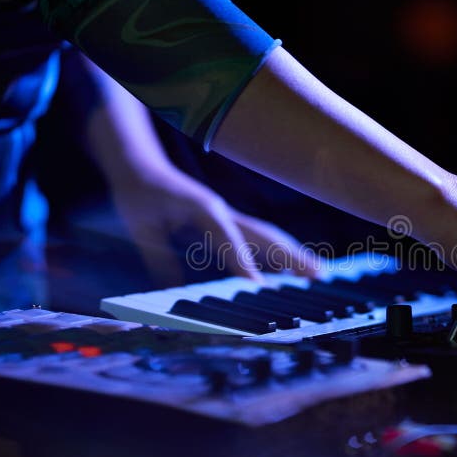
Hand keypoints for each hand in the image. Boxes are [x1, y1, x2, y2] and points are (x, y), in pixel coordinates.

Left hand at [109, 165, 320, 286]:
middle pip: (265, 234)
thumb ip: (158, 258)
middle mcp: (223, 210)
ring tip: (318, 273)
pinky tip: (290, 271)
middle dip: (292, 256)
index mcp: (203, 208)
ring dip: (293, 254)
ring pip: (267, 236)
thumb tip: (173, 292)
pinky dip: (277, 254)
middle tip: (319, 274)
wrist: (139, 164)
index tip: (259, 287)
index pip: (230, 239)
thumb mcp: (140, 226)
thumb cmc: (138, 194)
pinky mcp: (226, 220)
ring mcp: (228, 215)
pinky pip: (257, 239)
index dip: (245, 263)